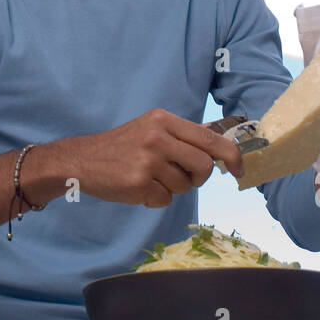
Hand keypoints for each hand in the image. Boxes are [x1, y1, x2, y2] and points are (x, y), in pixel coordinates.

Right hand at [54, 108, 244, 207]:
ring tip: (151, 179)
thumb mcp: (150, 129)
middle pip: (203, 165)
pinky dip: (156, 199)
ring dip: (172, 188)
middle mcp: (157, 137)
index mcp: (163, 120)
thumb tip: (219, 142)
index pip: (209, 138)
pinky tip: (139, 188)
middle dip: (198, 177)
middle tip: (182, 177)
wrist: (81, 160)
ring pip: (185, 185)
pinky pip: (165, 199)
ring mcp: (148, 160)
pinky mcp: (138, 182)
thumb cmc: (120, 146)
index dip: (231, 156)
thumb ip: (182, 135)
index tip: (239, 169)